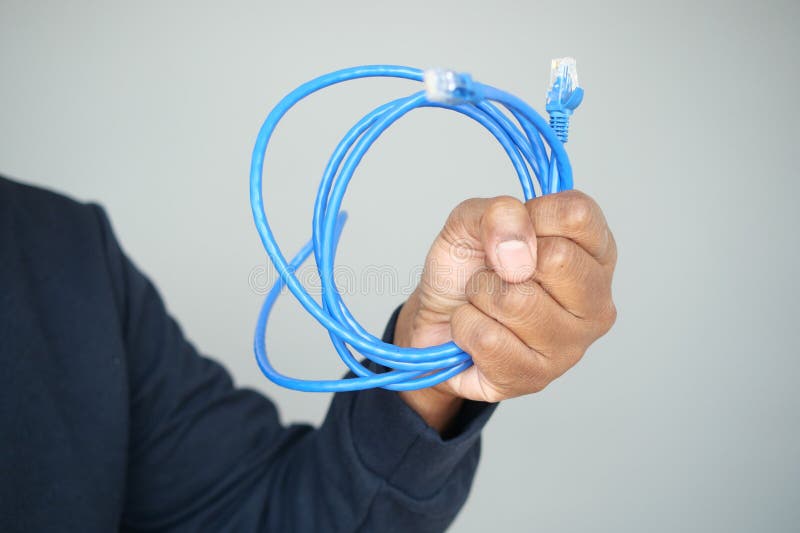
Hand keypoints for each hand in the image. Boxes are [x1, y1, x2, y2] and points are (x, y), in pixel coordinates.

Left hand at [397, 191, 616, 432]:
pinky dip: (465, 326)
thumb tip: (518, 249)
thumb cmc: (466, 270)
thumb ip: (496, 213)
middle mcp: (596, 301)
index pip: (578, 215)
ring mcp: (572, 346)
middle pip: (556, 259)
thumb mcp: (471, 222)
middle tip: (496, 272)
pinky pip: (488, 339)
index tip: (512, 230)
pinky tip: (475, 331)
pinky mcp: (536, 378)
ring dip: (479, 295)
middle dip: (503, 260)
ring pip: (516, 301)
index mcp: (594, 252)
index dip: (532, 215)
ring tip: (484, 302)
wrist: (435, 321)